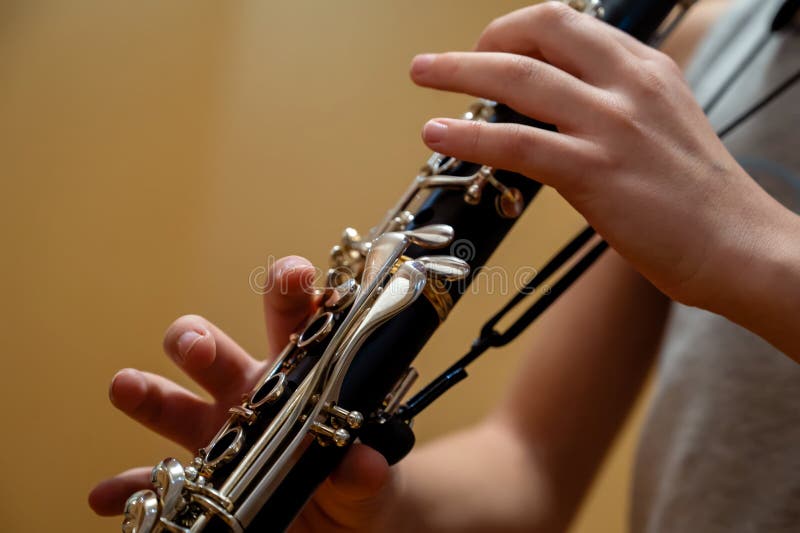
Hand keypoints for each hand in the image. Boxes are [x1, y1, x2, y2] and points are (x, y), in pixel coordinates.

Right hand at [89, 256, 399, 531]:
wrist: (341, 522)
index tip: (293, 274)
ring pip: (175, 405)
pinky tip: (109, 496)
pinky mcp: (204, 485)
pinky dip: (133, 489)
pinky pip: (159, 484)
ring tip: (125, 386)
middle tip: (196, 347)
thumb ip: (363, 469)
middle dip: (199, 339)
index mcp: (300, 377)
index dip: (291, 290)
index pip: (294, 321)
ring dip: (148, 393)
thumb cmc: (356, 479)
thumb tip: (363, 464)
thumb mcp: (366, 477)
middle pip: (216, 352)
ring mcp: (222, 437)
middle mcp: (251, 396)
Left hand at [410, 1, 797, 311]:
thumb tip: (561, 109)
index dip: (518, 29)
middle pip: (540, 32)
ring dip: (460, 73)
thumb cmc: (699, 200)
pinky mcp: (597, 171)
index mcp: (646, 70)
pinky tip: (440, 133)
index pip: (570, 24)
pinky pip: (519, 143)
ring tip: (423, 74)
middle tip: (442, 62)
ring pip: (519, 78)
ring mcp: (612, 126)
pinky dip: (471, 135)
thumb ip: (616, 107)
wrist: (740, 247)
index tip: (491, 48)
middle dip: (482, 39)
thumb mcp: (663, 128)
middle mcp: (628, 85)